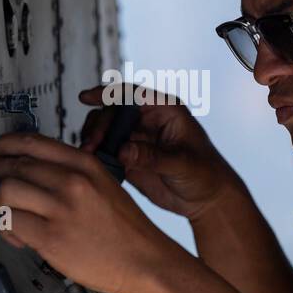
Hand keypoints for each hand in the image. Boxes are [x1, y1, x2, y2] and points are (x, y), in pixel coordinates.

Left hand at [0, 131, 176, 292]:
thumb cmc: (126, 229)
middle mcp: (71, 180)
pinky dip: (5, 229)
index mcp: (83, 163)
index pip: (28, 141)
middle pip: (11, 164)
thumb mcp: (102, 183)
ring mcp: (61, 208)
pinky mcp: (51, 237)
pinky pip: (9, 223)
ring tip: (7, 215)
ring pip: (4, 191)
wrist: (145, 260)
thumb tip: (28, 172)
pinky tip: (17, 236)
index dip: (1, 147)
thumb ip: (69, 173)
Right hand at [77, 84, 241, 222]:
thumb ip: (153, 157)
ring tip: (88, 153)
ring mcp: (137, 139)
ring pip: (106, 131)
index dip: (108, 93)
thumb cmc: (205, 174)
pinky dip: (96, 155)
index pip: (132, 94)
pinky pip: (107, 151)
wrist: (206, 200)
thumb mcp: (182, 164)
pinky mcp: (129, 158)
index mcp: (165, 110)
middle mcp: (148, 121)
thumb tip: (122, 150)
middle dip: (99, 125)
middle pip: (113, 112)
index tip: (86, 98)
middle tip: (91, 144)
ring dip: (94, 139)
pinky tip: (92, 163)